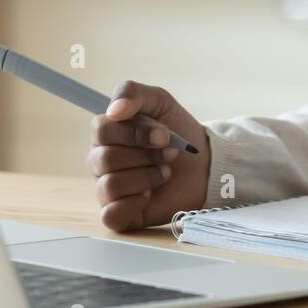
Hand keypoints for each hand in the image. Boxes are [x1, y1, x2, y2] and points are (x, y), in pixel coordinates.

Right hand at [88, 80, 210, 231]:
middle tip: (170, 155)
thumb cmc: (181, 133)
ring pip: (110, 185)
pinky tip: (150, 195)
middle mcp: (103, 162)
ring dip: (147, 177)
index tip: (164, 135)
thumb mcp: (160, 101)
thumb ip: (132, 93)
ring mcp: (109, 189)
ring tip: (165, 173)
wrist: (208, 164)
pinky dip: (133, 203)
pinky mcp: (121, 214)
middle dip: (146, 156)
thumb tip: (113, 110)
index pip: (100, 130)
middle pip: (105, 158)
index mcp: (108, 135)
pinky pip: (110, 214)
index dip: (135, 133)